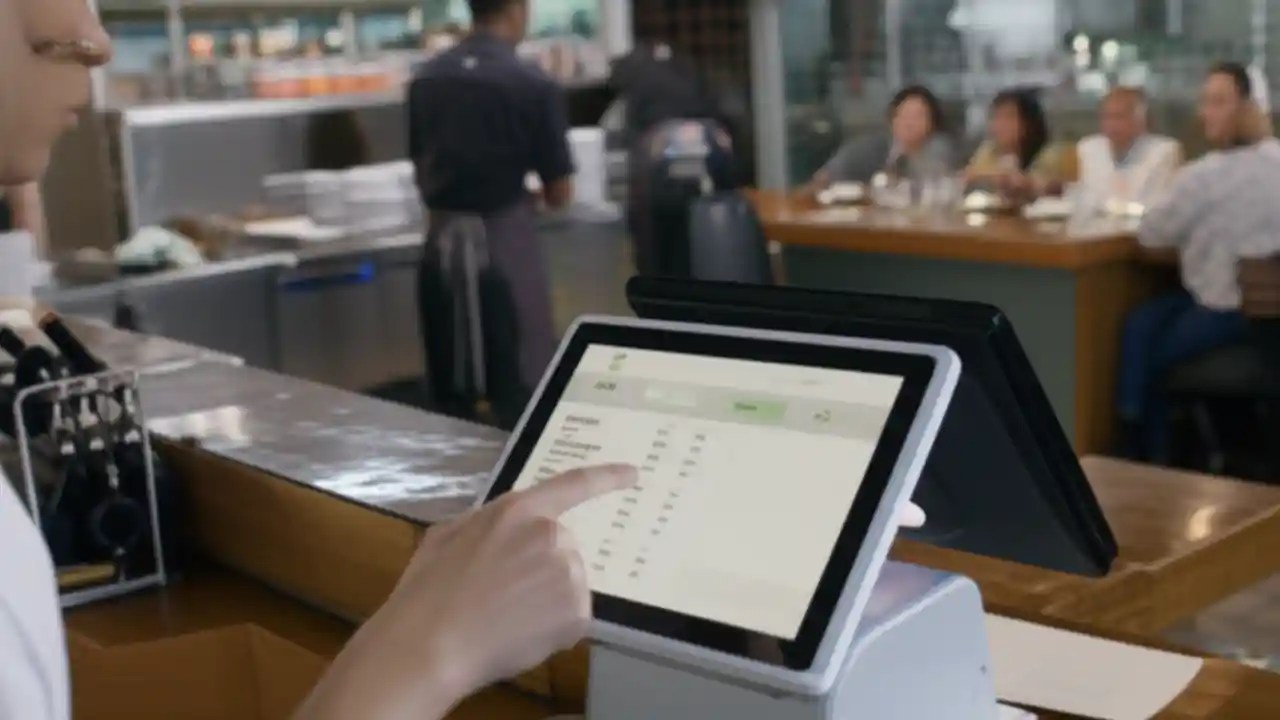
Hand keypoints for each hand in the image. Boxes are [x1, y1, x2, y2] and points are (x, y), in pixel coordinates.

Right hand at [295, 464, 637, 719]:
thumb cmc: (428, 590)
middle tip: (503, 593)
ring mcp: (568, 574)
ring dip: (546, 598)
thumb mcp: (449, 535)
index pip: (572, 485)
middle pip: (561, 548)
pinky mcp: (577, 612)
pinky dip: (552, 627)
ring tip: (505, 615)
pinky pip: (571, 615)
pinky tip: (519, 632)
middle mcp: (551, 536)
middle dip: (539, 567)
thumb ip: (488, 524)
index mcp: (518, 511)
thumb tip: (505, 531)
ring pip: (566, 583)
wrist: (431, 643)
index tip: (633, 474)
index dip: (606, 477)